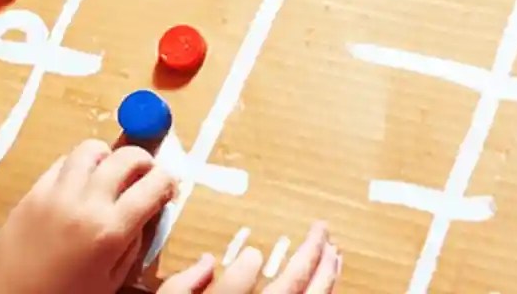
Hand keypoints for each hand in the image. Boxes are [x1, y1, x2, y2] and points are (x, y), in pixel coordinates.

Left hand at [0, 140, 176, 293]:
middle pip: (127, 157)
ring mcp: (56, 194)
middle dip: (145, 162)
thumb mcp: (112, 280)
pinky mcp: (32, 192)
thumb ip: (133, 242)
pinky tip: (79, 186)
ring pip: (92, 148)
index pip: (155, 184)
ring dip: (109, 157)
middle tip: (144, 177)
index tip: (168, 189)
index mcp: (111, 230)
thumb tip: (147, 212)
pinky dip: (79, 167)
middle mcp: (86, 203)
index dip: (169, 182)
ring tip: (109, 176)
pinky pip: (62, 163)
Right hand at [158, 221, 339, 293]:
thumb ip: (182, 288)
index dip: (246, 267)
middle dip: (309, 256)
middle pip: (288, 290)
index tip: (254, 254)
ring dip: (327, 276)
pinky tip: (329, 285)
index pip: (236, 289)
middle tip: (321, 230)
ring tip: (334, 252)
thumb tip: (208, 262)